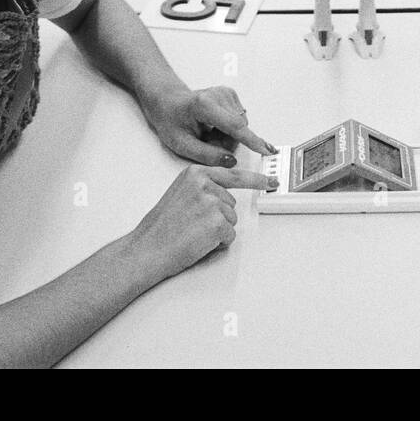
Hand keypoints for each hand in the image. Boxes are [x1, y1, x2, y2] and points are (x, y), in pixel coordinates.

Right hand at [130, 164, 276, 279]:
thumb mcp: (180, 193)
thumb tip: (223, 194)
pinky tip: (198, 242)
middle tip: (192, 226)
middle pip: (231, 204)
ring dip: (217, 230)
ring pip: (231, 220)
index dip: (256, 180)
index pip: (234, 174)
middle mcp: (205, 183)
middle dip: (217, 217)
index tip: (271, 181)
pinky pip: (229, 236)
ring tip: (192, 233)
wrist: (148, 248)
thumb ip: (202, 187)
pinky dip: (217, 243)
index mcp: (195, 173)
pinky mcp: (217, 223)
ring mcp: (212, 202)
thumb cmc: (160, 227)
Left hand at [147, 85, 276, 166]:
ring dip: (227, 137)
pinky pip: (239, 121)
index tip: (266, 149)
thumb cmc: (171, 119)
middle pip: (239, 129)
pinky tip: (214, 127)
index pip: (234, 126)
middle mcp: (219, 95)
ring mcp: (227, 93)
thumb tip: (230, 161)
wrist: (168, 101)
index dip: (252, 140)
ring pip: (241, 126)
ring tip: (208, 134)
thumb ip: (207, 155)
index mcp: (204, 105)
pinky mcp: (232, 96)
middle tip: (207, 143)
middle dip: (227, 143)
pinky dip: (228, 129)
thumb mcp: (181, 144)